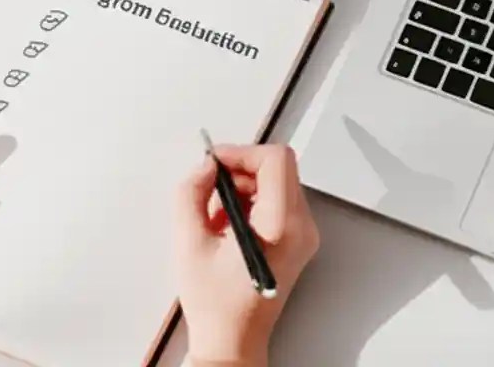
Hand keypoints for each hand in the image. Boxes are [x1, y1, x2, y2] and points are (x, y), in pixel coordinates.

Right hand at [173, 144, 320, 366]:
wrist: (233, 340)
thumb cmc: (216, 305)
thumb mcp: (190, 241)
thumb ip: (191, 193)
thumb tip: (205, 168)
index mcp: (282, 226)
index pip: (275, 160)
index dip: (240, 153)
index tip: (215, 163)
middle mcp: (301, 228)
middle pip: (276, 169)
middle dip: (238, 174)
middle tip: (209, 195)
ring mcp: (303, 235)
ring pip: (275, 184)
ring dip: (240, 191)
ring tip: (215, 221)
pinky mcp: (296, 240)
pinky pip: (275, 203)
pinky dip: (248, 205)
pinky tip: (227, 229)